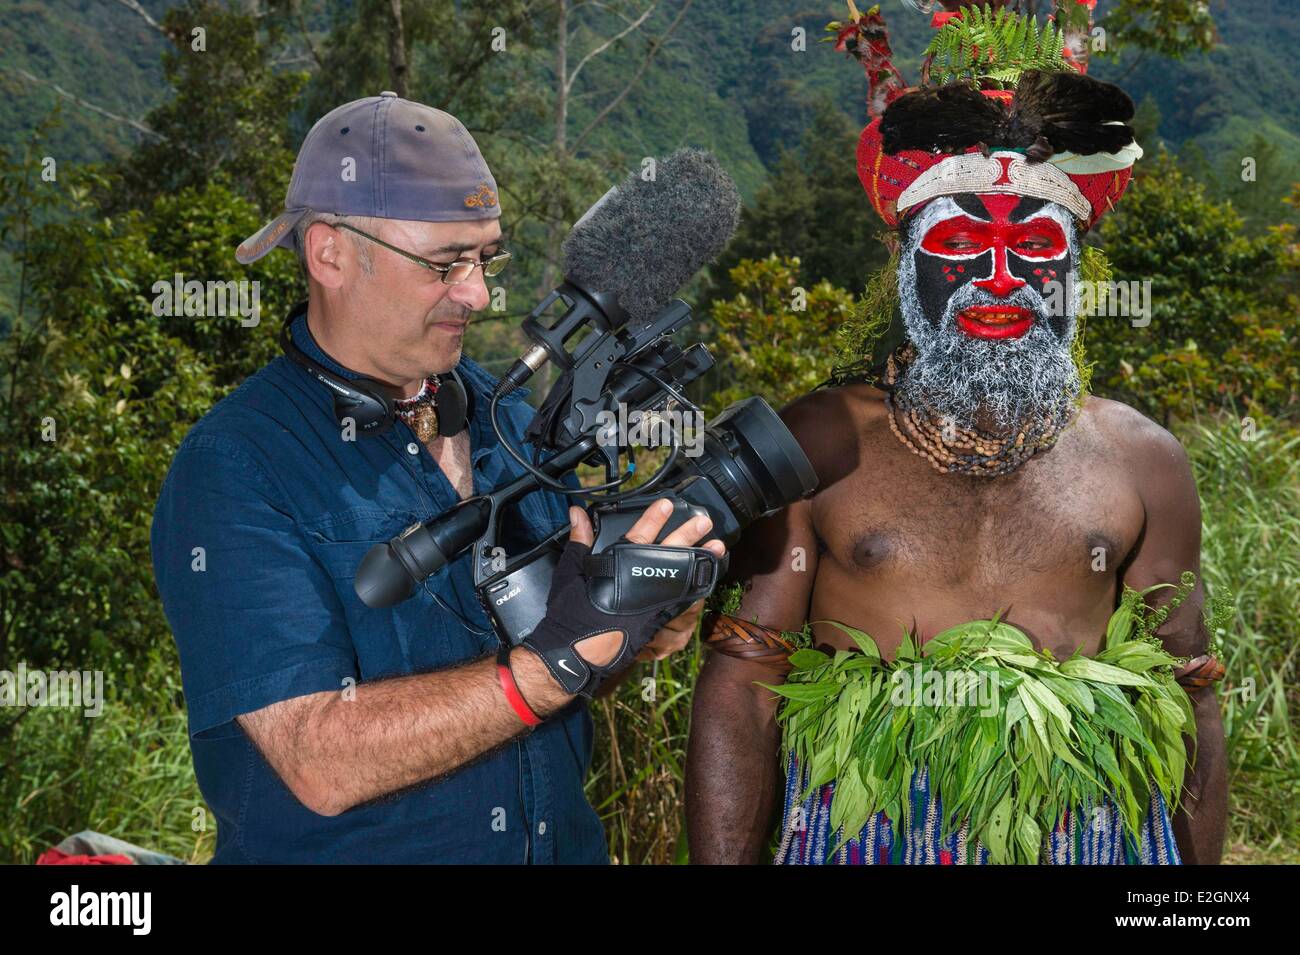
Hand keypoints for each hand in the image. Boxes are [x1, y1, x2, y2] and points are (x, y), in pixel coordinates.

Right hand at [566, 499, 724, 666]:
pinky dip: (695, 587)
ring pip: (681, 577)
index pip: (638, 535)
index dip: (653, 518)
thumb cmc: (568, 614)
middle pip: (668, 553)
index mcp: (617, 567)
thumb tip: (577, 511)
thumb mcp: (570, 571)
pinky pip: (682, 601)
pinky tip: (707, 577)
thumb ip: (579, 539)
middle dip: (688, 534)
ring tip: (716, 548)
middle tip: (704, 522)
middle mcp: (638, 584)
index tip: (667, 503)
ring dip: (700, 561)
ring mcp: (651, 604)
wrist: (573, 652)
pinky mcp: (657, 621)